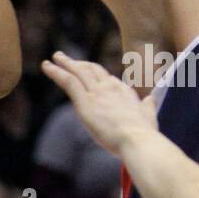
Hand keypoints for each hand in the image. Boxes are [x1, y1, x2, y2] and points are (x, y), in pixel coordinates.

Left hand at [41, 51, 157, 155]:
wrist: (138, 140)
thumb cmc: (145, 134)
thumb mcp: (149, 117)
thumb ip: (148, 107)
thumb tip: (151, 99)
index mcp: (124, 92)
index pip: (108, 79)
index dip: (98, 76)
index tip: (90, 73)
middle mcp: (109, 87)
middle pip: (92, 70)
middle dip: (79, 64)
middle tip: (68, 59)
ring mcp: (96, 92)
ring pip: (78, 71)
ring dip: (65, 63)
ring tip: (55, 57)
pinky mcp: (84, 101)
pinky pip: (68, 81)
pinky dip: (56, 72)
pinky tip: (47, 67)